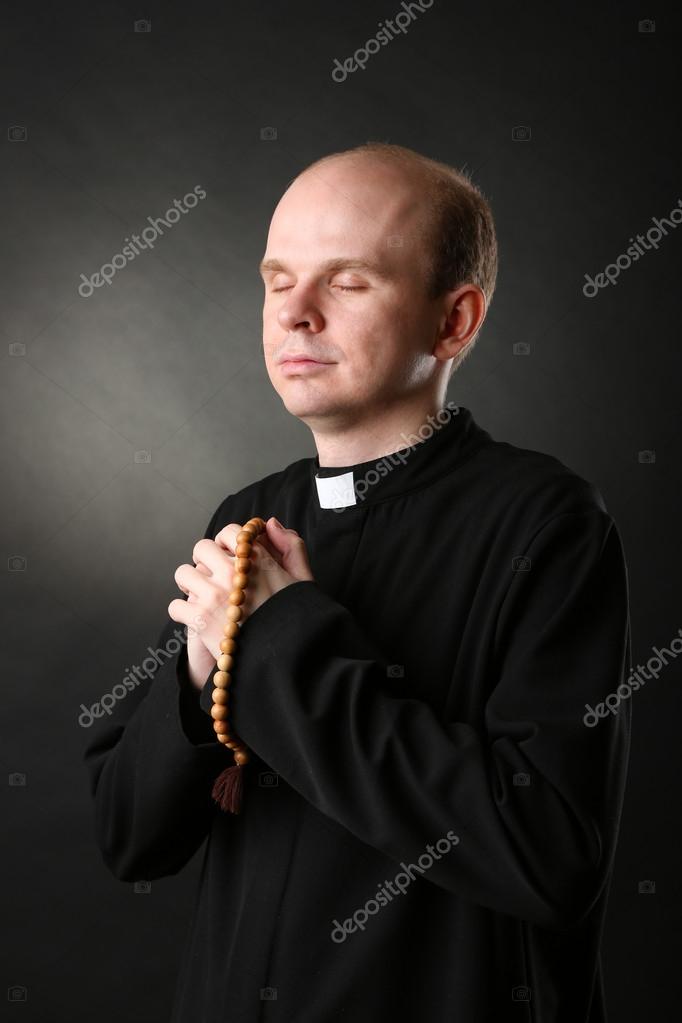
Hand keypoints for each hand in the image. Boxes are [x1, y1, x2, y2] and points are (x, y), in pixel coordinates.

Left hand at [168, 517, 313, 686]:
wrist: (285, 659)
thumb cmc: (297, 620)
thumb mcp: (304, 581)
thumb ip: (291, 547)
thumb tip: (270, 523)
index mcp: (258, 560)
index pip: (230, 532)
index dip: (227, 542)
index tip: (228, 554)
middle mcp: (233, 572)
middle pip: (201, 548)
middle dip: (204, 560)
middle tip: (210, 576)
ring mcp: (214, 595)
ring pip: (183, 574)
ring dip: (189, 586)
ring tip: (200, 597)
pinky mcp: (200, 619)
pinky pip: (175, 606)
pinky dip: (183, 613)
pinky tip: (196, 619)